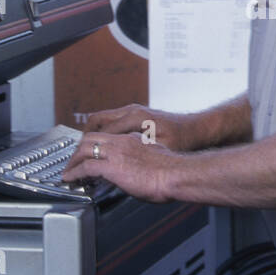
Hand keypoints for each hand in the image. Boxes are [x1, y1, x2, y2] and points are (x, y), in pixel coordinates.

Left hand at [61, 131, 180, 201]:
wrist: (177, 175)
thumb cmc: (173, 172)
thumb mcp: (156, 160)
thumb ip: (143, 161)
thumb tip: (138, 172)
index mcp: (134, 139)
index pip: (108, 137)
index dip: (96, 145)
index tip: (91, 153)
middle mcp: (123, 142)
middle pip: (91, 138)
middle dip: (79, 149)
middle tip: (74, 160)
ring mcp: (116, 152)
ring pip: (84, 149)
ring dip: (73, 160)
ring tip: (68, 171)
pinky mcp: (112, 166)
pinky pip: (85, 166)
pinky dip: (74, 172)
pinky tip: (70, 179)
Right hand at [78, 104, 197, 150]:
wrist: (198, 129)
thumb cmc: (184, 140)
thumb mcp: (159, 151)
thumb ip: (137, 155)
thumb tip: (116, 164)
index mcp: (135, 118)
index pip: (101, 132)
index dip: (88, 149)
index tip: (79, 162)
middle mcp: (132, 111)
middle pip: (96, 121)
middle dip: (84, 139)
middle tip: (77, 156)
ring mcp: (134, 110)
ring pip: (103, 118)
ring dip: (93, 134)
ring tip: (86, 151)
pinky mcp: (138, 114)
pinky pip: (112, 119)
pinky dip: (103, 131)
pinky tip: (104, 144)